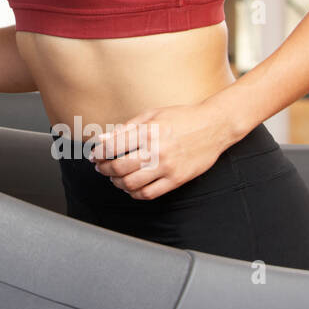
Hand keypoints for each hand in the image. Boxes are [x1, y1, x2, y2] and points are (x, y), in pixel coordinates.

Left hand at [88, 103, 235, 200]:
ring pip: (132, 183)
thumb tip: (103, 138)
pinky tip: (131, 187)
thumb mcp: (152, 115)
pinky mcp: (177, 179)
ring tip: (115, 178)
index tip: (94, 155)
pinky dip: (135, 193)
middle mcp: (156, 150)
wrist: (214, 126)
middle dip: (104, 169)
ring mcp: (168, 167)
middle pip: (119, 167)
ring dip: (117, 183)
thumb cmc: (181, 117)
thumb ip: (126, 128)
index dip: (99, 153)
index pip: (113, 147)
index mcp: (148, 131)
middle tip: (101, 167)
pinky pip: (150, 193)